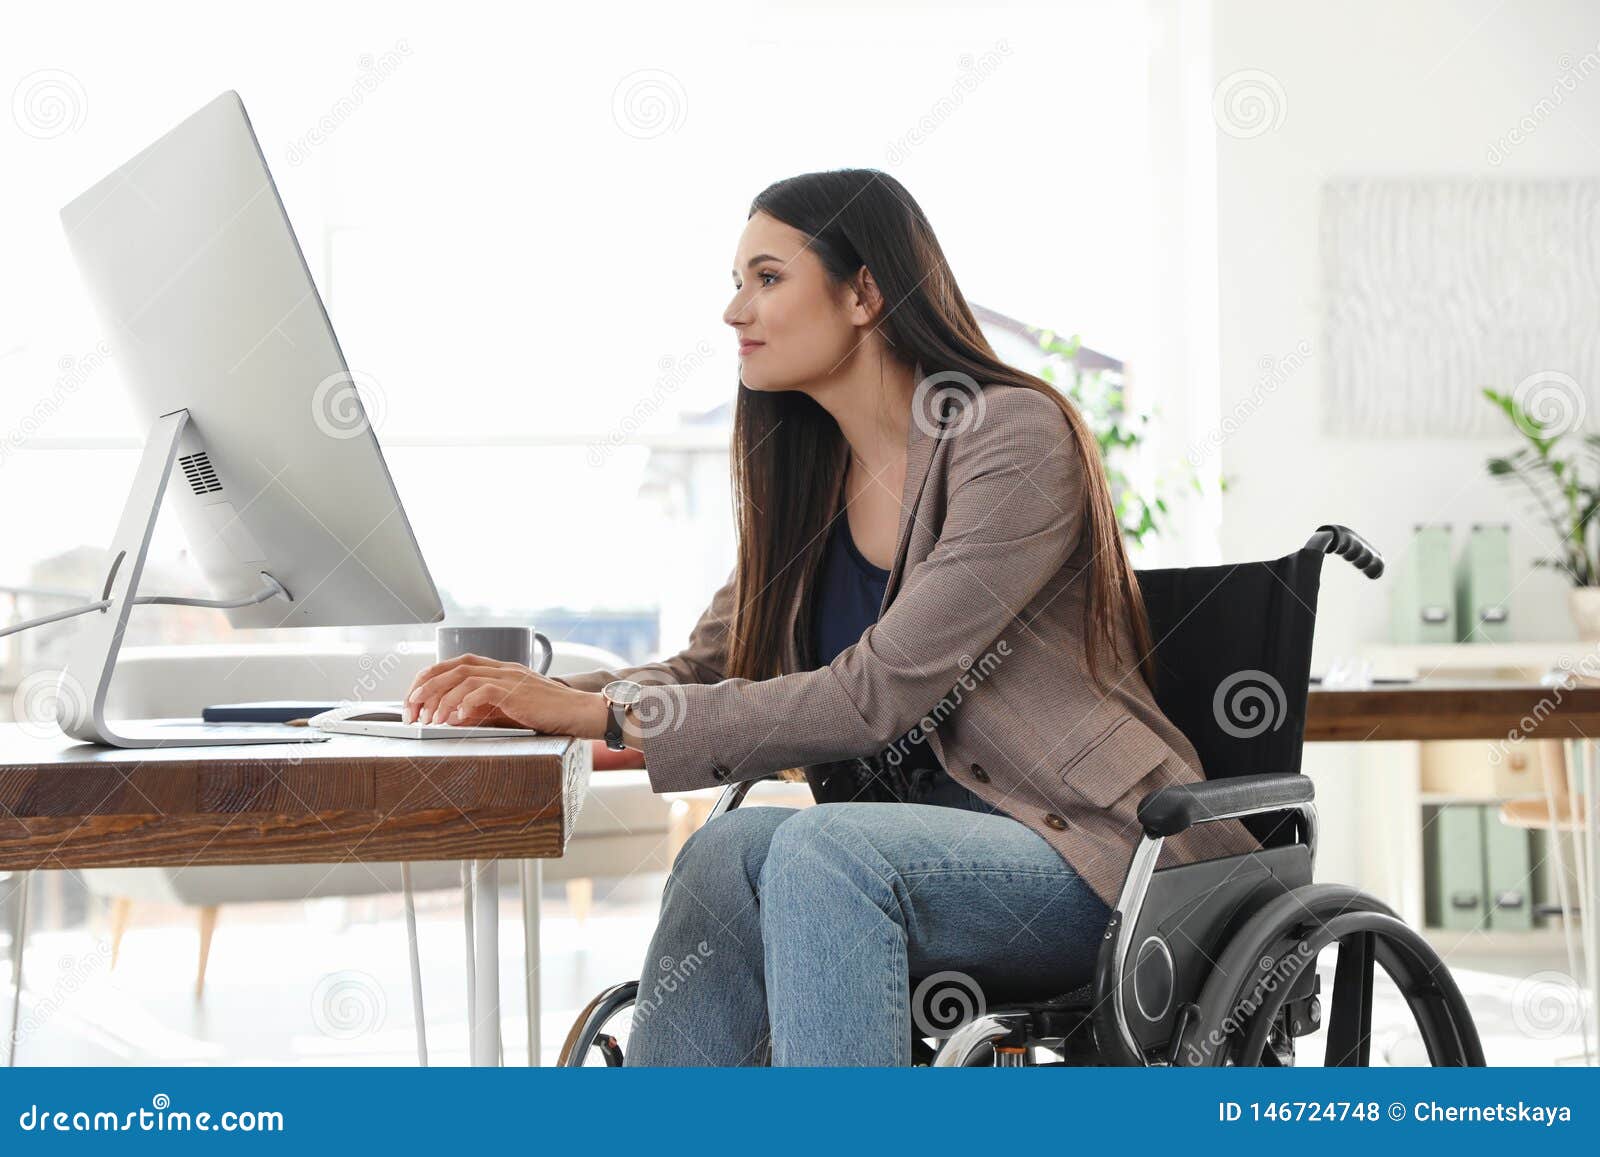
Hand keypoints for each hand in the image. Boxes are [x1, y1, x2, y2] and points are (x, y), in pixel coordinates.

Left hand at [402, 652, 608, 737]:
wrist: (580, 712)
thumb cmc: (549, 713)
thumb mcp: (510, 709)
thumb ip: (485, 708)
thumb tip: (454, 716)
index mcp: (498, 670)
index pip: (454, 663)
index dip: (429, 678)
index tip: (414, 699)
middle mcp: (501, 668)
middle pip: (451, 667)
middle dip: (425, 689)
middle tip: (411, 711)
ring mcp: (509, 677)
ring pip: (462, 677)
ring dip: (439, 699)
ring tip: (430, 720)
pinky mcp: (516, 691)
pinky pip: (482, 691)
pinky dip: (464, 704)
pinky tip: (456, 720)